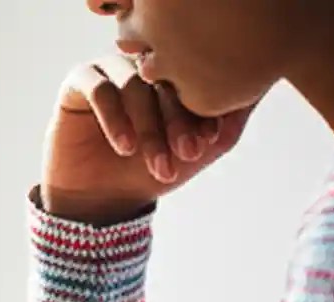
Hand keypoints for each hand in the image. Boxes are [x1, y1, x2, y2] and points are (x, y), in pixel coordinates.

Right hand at [41, 54, 256, 224]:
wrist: (101, 201)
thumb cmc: (149, 174)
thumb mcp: (199, 153)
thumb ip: (229, 123)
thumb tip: (255, 92)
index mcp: (170, 77)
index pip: (191, 79)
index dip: (202, 109)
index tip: (208, 143)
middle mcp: (140, 68)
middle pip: (164, 80)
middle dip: (178, 120)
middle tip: (187, 153)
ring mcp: (109, 71)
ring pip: (134, 85)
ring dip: (150, 127)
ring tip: (156, 164)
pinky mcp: (78, 82)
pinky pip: (99, 88)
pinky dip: (114, 118)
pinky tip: (125, 147)